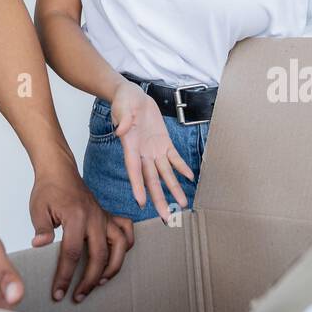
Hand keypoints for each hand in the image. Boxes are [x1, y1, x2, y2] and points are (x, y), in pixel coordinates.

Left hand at [30, 165, 134, 303]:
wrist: (59, 170)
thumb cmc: (48, 189)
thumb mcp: (38, 208)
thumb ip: (42, 228)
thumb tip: (40, 246)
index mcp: (76, 217)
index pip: (72, 253)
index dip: (65, 276)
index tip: (58, 293)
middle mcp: (95, 217)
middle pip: (99, 255)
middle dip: (89, 280)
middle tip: (78, 296)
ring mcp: (104, 216)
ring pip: (121, 245)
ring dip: (112, 268)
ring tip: (100, 283)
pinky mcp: (108, 215)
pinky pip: (126, 230)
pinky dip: (126, 245)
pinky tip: (116, 258)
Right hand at [110, 78, 193, 221]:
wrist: (132, 94)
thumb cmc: (123, 100)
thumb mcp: (122, 106)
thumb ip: (123, 119)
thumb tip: (121, 131)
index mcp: (130, 145)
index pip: (134, 169)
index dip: (137, 186)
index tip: (141, 203)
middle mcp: (142, 152)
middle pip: (151, 180)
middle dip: (158, 199)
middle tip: (165, 217)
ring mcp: (153, 149)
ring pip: (164, 173)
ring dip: (173, 189)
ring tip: (183, 204)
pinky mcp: (163, 142)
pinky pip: (174, 157)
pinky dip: (181, 167)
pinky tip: (189, 178)